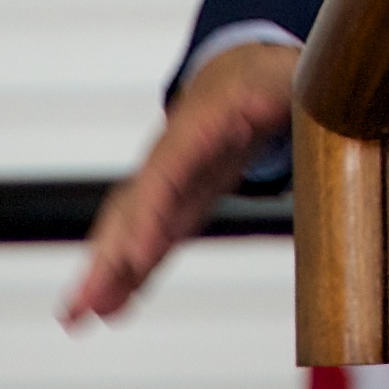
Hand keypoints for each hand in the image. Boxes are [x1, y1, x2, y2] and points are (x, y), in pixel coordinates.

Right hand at [62, 40, 298, 326]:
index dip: (153, 210)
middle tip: (82, 305)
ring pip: (129, 226)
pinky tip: (111, 310)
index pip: (171, 168)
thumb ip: (301, 85)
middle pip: (135, 204)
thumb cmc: (268, 74)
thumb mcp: (294, 74)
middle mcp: (173, 154)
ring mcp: (168, 180)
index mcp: (204, 121)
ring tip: (75, 318)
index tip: (139, 253)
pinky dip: (128, 274)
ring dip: (104, 271)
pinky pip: (147, 240)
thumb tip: (313, 88)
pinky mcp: (176, 203)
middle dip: (108, 255)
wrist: (239, 70)